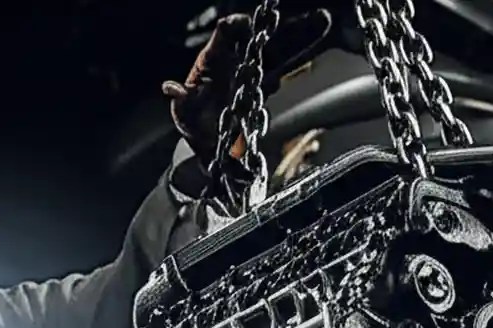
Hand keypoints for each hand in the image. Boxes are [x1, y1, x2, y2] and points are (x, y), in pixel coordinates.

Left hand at [162, 7, 332, 166]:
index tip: (243, 24)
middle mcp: (234, 61)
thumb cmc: (194, 125)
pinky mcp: (264, 86)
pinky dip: (302, 57)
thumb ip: (181, 101)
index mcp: (211, 61)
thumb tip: (170, 87)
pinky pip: (284, 69)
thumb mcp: (184, 115)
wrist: (212, 147)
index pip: (223, 35)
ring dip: (299, 36)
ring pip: (276, 49)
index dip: (234, 26)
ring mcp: (251, 72)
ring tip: (322, 22)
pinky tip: (317, 44)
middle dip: (277, 26)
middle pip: (257, 37)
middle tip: (295, 15)